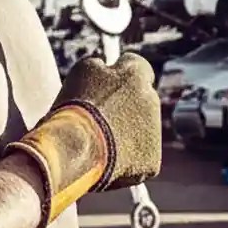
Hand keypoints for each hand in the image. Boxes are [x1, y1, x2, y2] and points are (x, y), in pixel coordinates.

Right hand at [6, 52, 161, 227]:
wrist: (75, 150)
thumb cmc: (73, 110)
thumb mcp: (81, 74)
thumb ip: (99, 67)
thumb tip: (105, 68)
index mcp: (134, 74)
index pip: (135, 65)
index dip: (119, 75)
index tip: (108, 84)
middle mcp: (151, 100)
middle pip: (142, 98)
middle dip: (127, 105)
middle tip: (101, 117)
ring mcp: (154, 133)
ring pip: (142, 129)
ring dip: (127, 132)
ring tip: (98, 142)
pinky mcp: (151, 162)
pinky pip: (139, 158)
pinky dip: (126, 160)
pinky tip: (106, 160)